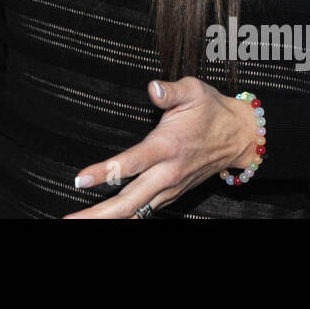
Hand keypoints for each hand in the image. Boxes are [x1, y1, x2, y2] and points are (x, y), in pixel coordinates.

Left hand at [64, 77, 259, 218]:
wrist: (240, 136)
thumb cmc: (212, 110)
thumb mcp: (194, 90)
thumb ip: (171, 91)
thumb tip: (153, 88)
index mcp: (167, 147)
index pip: (130, 163)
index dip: (104, 172)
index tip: (80, 180)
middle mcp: (167, 173)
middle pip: (129, 201)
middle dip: (99, 214)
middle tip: (69, 219)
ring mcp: (170, 187)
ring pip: (136, 211)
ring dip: (108, 219)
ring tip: (79, 222)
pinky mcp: (172, 193)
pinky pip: (145, 210)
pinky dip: (126, 218)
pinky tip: (107, 219)